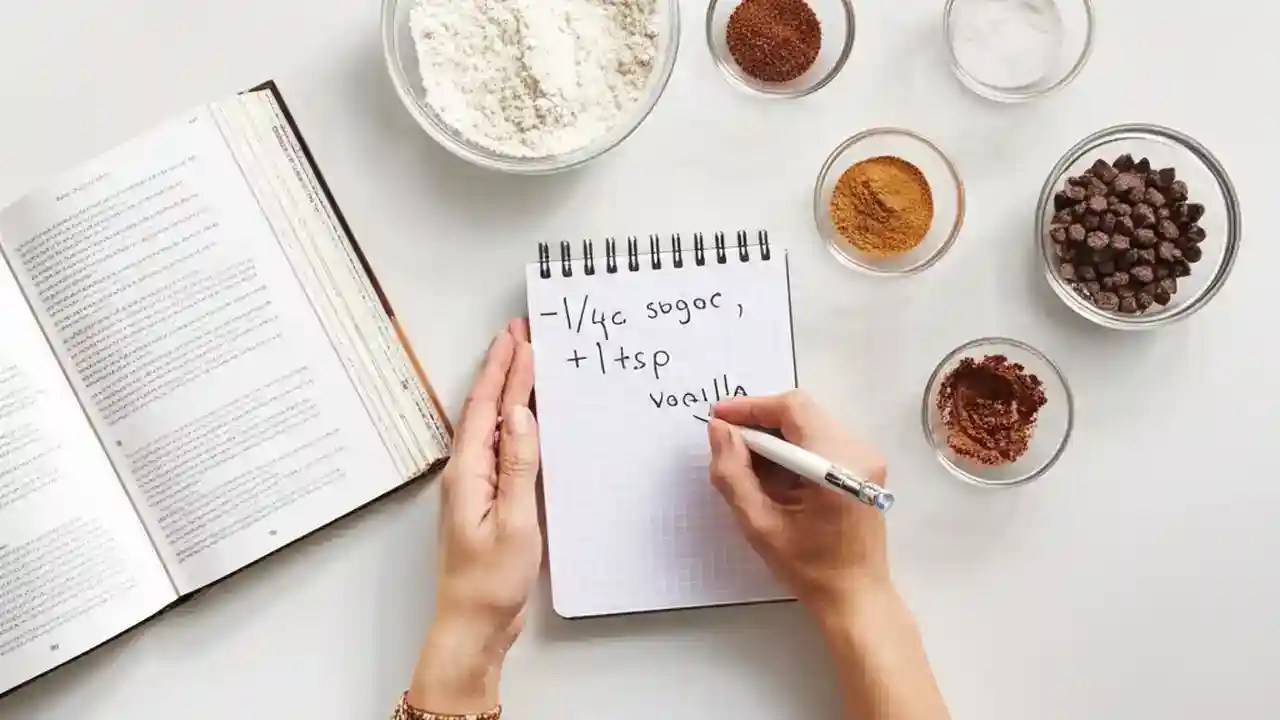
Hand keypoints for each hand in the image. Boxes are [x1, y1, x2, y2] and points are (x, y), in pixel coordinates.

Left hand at [410, 319, 540, 714]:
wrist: (472, 625)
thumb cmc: (489, 584)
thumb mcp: (514, 521)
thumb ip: (518, 465)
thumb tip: (520, 415)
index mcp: (469, 473)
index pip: (490, 408)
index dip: (506, 371)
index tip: (520, 340)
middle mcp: (465, 474)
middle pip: (484, 409)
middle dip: (501, 369)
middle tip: (517, 334)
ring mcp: (472, 486)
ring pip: (488, 424)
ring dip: (503, 391)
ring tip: (517, 361)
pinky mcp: (484, 500)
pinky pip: (496, 446)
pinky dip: (509, 422)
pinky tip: (520, 419)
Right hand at [707, 391, 889, 622]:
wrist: (856, 596)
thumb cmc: (809, 568)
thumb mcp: (759, 524)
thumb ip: (733, 473)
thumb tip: (718, 430)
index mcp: (837, 462)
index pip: (792, 409)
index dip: (751, 407)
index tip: (719, 417)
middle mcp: (858, 450)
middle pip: (802, 412)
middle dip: (760, 421)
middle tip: (727, 441)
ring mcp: (865, 456)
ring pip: (810, 423)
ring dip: (775, 435)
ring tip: (746, 461)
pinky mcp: (863, 466)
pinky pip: (820, 439)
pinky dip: (791, 447)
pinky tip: (772, 473)